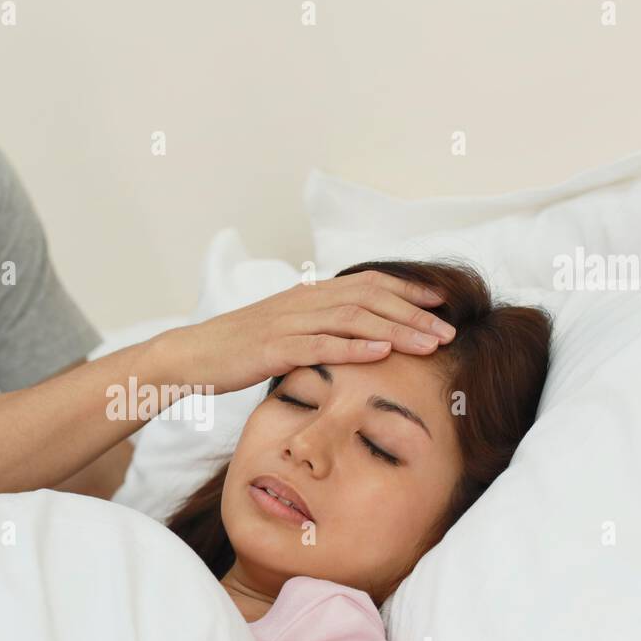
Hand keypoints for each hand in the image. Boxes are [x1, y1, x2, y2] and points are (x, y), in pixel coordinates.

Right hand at [156, 270, 455, 393]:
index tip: (442, 302)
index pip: (367, 284)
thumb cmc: (237, 350)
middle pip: (370, 298)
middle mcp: (303, 301)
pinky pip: (321, 345)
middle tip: (450, 330)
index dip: (407, 290)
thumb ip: (317, 330)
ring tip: (430, 343)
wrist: (191, 356)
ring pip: (353, 319)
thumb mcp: (283, 334)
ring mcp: (288, 323)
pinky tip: (382, 354)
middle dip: (414, 312)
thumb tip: (352, 340)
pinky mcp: (274, 348)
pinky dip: (355, 348)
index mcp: (308, 295)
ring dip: (396, 329)